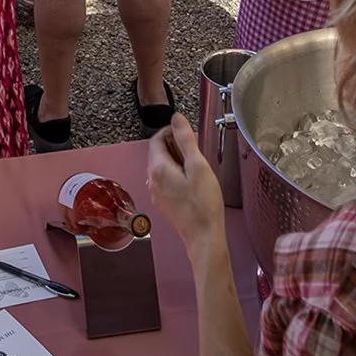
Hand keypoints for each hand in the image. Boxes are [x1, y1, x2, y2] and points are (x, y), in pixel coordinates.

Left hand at [144, 113, 223, 251]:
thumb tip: (177, 119)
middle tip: (195, 151)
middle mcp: (152, 180)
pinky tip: (192, 182)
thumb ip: (186, 139)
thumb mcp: (198, 165)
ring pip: (162, 166)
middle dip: (175, 146)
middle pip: (158, 152)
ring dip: (176, 160)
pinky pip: (166, 180)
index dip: (171, 131)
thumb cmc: (203, 205)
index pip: (156, 138)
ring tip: (196, 168)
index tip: (187, 133)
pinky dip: (176, 174)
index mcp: (158, 169)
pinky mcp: (164, 202)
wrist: (204, 236)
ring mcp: (157, 192)